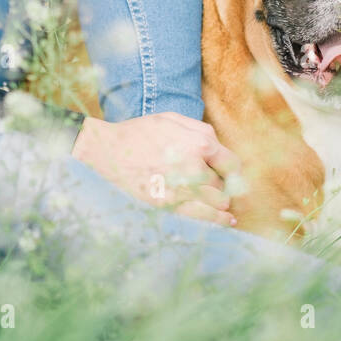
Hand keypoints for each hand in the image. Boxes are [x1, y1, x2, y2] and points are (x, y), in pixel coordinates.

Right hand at [71, 112, 240, 226]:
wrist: (107, 153)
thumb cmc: (139, 133)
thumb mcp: (171, 119)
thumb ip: (200, 130)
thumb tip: (218, 145)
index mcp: (199, 144)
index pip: (231, 164)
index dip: (233, 171)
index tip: (231, 176)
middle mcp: (195, 168)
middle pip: (223, 185)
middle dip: (221, 186)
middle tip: (216, 188)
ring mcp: (183, 190)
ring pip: (218, 204)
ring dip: (221, 205)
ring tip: (224, 208)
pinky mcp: (170, 207)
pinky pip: (203, 218)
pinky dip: (218, 221)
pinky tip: (226, 222)